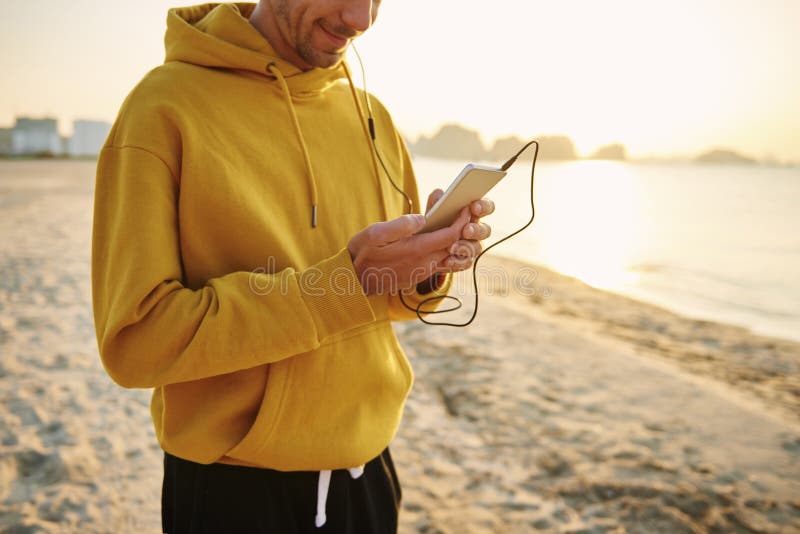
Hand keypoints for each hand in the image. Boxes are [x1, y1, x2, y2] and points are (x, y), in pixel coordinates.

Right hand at [347, 206, 470, 295]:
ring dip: (460, 243)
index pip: (450, 235)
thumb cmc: (363, 254)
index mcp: (415, 250)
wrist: (355, 281)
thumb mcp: (374, 234)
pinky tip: (445, 239)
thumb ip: (400, 225)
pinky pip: (443, 264)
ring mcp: (423, 271)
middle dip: (465, 230)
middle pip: (456, 247)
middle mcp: (424, 263)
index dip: (461, 221)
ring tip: (461, 226)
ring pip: (453, 258)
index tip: (465, 209)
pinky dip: (450, 252)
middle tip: (468, 213)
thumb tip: (423, 218)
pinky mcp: (419, 275)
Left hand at [425, 189, 493, 270]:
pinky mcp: (465, 260)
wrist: (424, 244)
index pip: (487, 207)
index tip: (474, 207)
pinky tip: (446, 261)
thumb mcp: (433, 210)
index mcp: (473, 213)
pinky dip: (457, 262)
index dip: (484, 207)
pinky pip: (466, 263)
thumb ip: (437, 201)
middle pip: (486, 230)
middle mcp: (477, 229)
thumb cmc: (434, 221)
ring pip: (477, 248)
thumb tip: (440, 194)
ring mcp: (472, 246)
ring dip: (465, 247)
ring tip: (451, 248)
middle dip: (476, 230)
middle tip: (465, 230)